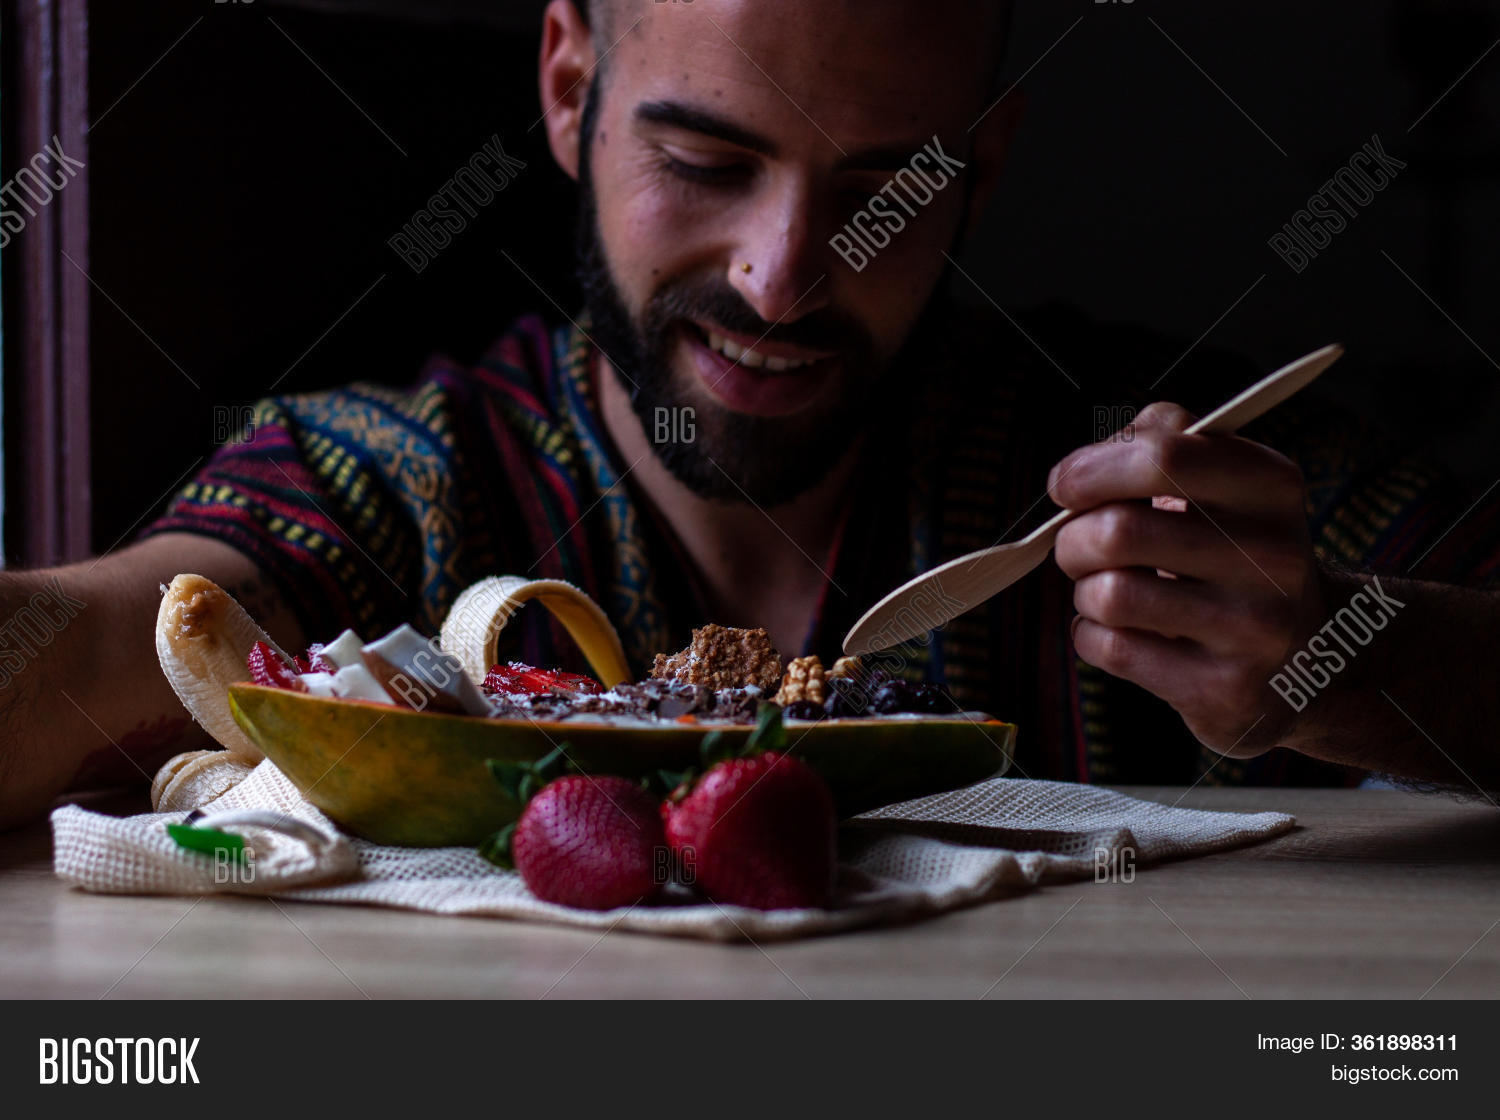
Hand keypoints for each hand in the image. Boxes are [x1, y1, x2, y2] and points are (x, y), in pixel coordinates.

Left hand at [1049, 402, 1328, 757]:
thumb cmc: (1236, 552)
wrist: (1310, 658)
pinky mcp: (1223, 690)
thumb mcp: (1224, 481)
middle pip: (1119, 531)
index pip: (1163, 457)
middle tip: (1078, 546)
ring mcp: (1253, 630)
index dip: (1091, 468)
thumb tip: (1082, 467)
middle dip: (1072, 537)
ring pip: (1108, 594)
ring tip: (1108, 590)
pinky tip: (1123, 632)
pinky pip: (1110, 648)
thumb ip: (1162, 440)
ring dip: (1084, 589)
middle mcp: (1274, 556)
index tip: (1065, 484)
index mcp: (1271, 488)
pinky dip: (1092, 635)